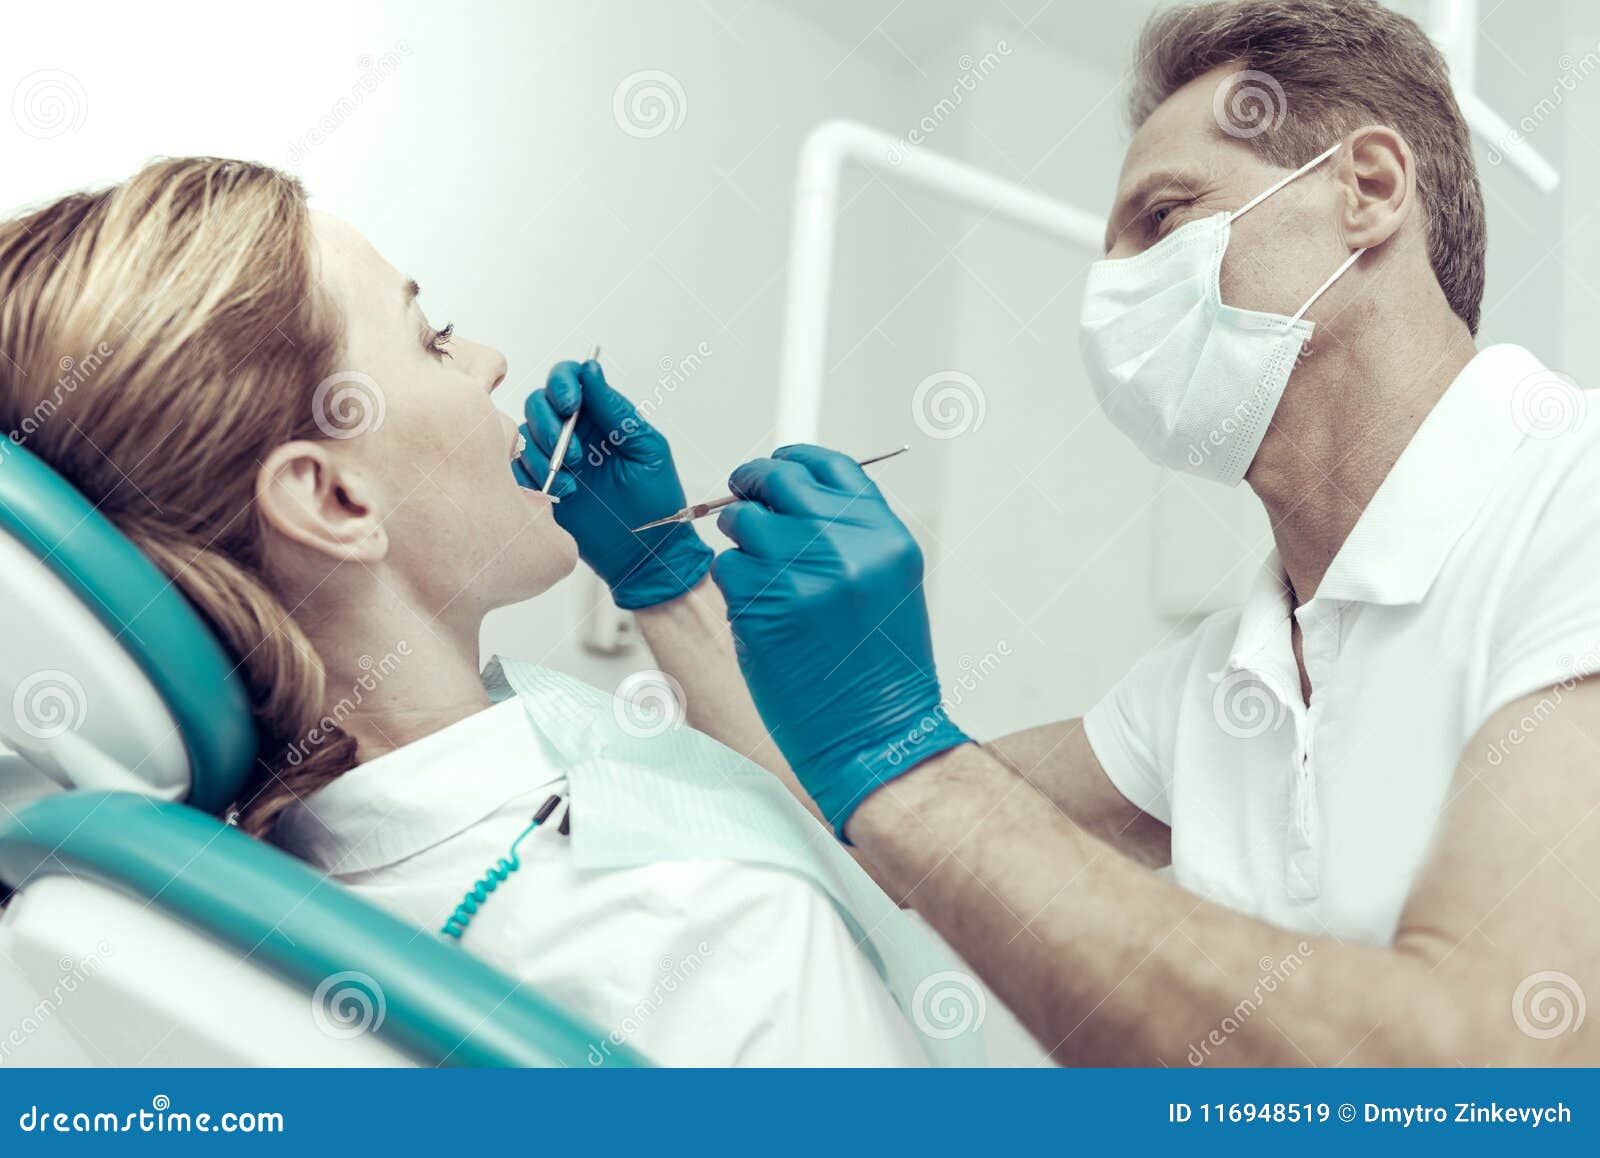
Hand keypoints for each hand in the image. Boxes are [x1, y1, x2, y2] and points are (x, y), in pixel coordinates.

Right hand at [515, 359, 711, 608]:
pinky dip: (531, 477)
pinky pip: (515, 469)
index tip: (570, 404)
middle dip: (548, 423)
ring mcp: (554, 460)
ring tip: (572, 482)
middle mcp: (574, 433)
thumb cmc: (656, 502)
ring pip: (523, 435)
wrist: (644, 554)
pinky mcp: (539, 488)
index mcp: (601, 417)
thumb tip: (592, 369)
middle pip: (537, 403)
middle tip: (575, 454)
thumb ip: (617, 411)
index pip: (570, 379)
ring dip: (542, 454)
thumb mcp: (646, 450)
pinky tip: (560, 495)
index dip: (562, 382)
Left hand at [710, 444, 970, 835]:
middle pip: (778, 480)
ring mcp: (803, 570)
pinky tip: (763, 616)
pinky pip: (728, 569)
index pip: (830, 465)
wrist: (876, 732)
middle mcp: (847, 544)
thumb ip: (848, 533)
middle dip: (750, 486)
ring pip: (744, 523)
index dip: (793, 459)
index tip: (774, 466)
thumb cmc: (878, 668)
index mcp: (884, 534)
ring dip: (740, 543)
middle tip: (739, 501)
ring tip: (763, 581)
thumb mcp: (885, 583)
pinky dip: (735, 587)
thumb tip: (793, 499)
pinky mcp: (764, 601)